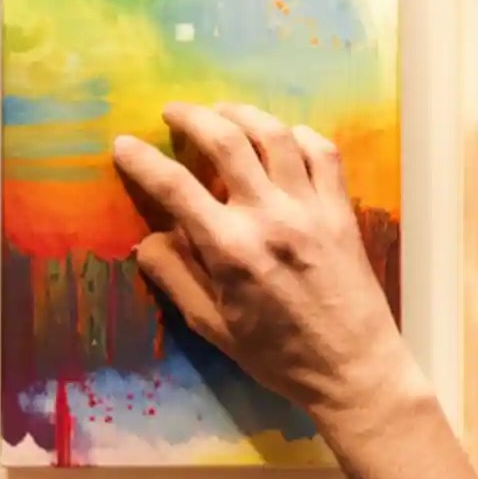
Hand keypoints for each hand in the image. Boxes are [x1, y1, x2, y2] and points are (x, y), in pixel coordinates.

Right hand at [112, 102, 409, 423]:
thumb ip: (175, 277)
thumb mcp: (212, 327)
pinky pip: (323, 152)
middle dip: (192, 117)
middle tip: (172, 111)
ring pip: (275, 135)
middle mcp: (271, 217)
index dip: (142, 160)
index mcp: (231, 249)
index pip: (175, 188)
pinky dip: (298, 134)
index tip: (124, 144)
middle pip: (226, 141)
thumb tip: (149, 238)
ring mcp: (311, 208)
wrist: (353, 367)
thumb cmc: (278, 355)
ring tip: (221, 110)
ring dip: (242, 113)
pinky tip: (281, 137)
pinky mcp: (341, 210)